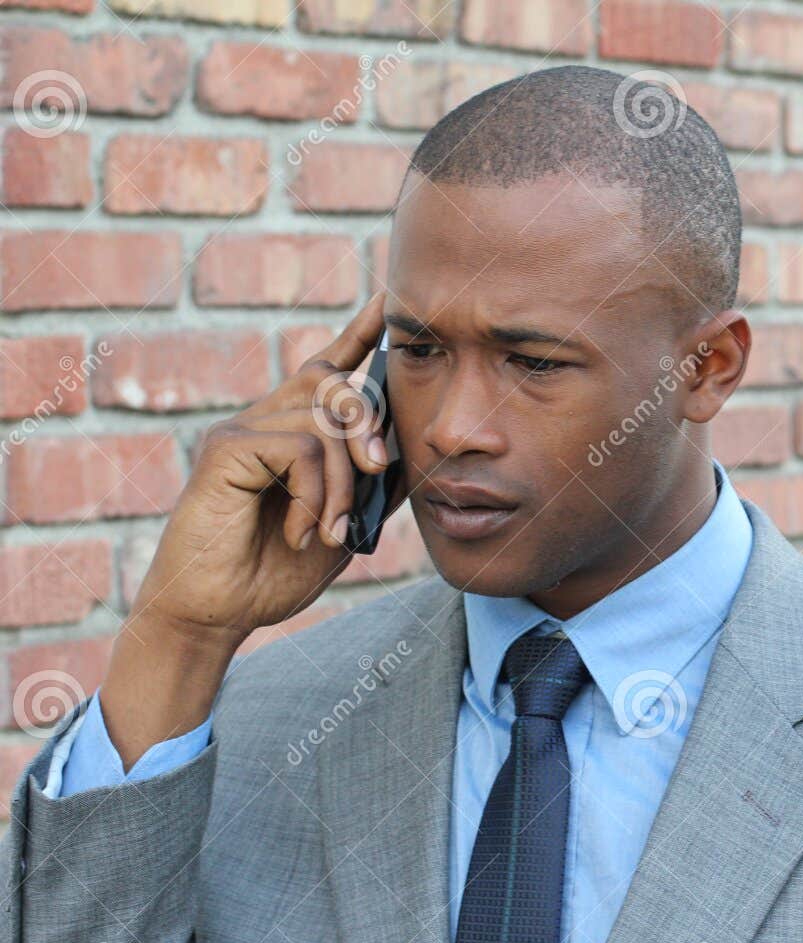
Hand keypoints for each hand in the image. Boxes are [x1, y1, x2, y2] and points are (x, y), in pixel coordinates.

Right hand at [98, 292, 392, 769]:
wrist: (220, 611)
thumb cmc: (275, 569)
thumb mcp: (344, 522)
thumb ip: (373, 484)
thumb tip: (412, 450)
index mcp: (292, 431)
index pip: (329, 367)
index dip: (361, 334)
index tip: (391, 301)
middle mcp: (265, 419)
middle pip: (336, 385)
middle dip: (371, 427)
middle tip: (379, 473)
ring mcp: (242, 431)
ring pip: (324, 422)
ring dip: (343, 484)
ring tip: (330, 529)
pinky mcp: (225, 450)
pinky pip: (298, 449)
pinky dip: (312, 494)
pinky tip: (298, 529)